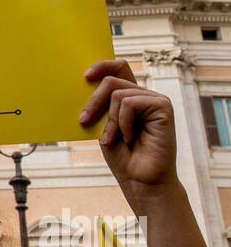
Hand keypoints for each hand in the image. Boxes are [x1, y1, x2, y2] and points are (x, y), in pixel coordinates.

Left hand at [79, 58, 178, 204]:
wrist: (141, 181)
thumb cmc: (123, 157)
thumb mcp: (104, 127)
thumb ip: (101, 106)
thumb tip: (86, 83)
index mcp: (132, 98)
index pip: (119, 68)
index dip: (102, 65)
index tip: (85, 77)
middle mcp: (145, 96)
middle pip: (112, 80)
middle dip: (93, 101)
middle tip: (84, 121)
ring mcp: (156, 100)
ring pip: (118, 93)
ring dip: (109, 120)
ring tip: (113, 139)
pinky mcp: (163, 107)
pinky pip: (129, 103)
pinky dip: (122, 123)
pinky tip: (130, 138)